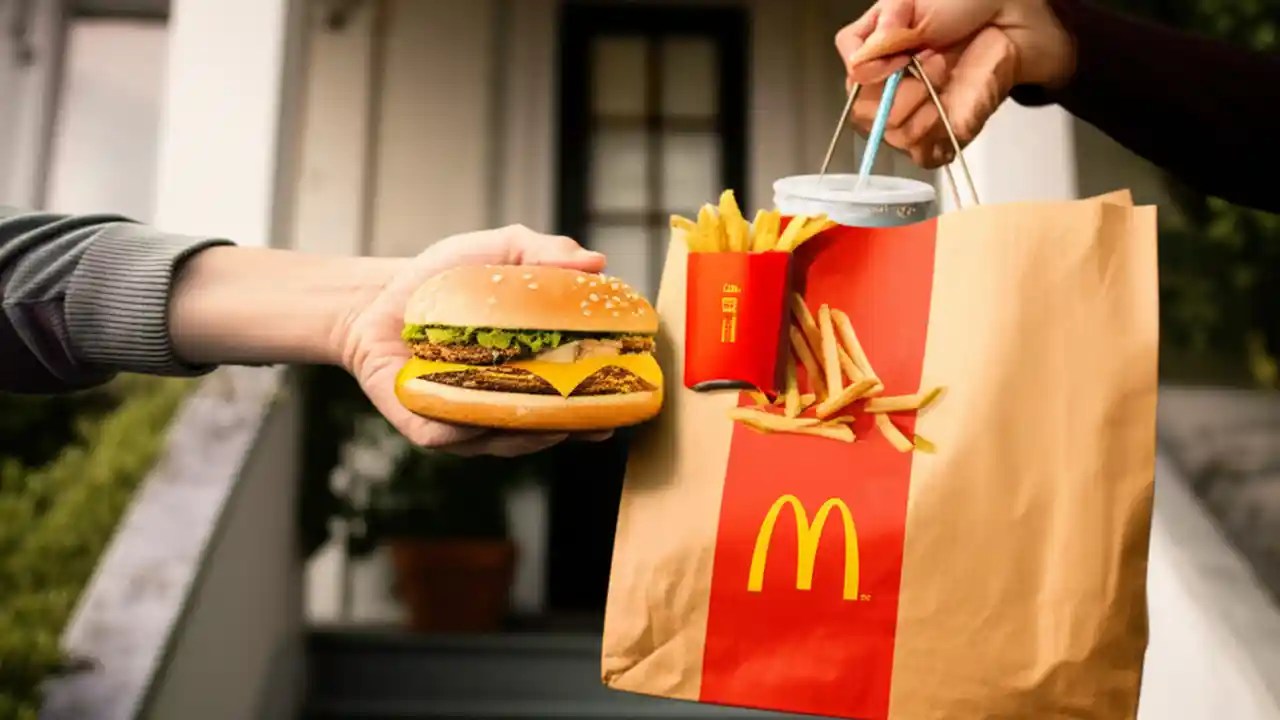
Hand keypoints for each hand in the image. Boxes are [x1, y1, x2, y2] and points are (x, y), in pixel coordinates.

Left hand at [337, 225, 612, 456]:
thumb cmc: (441, 280)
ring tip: (546, 418)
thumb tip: (596, 262)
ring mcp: (467, 421)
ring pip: (506, 441)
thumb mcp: (495, 254)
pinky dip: (471, 430)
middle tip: (593, 418)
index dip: (601, 403)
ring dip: (528, 433)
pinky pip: (455, 439)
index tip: (624, 400)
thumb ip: (542, 254)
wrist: (375, 298)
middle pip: (547, 430)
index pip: (574, 397)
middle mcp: (503, 404)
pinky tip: (485, 415)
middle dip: (573, 428)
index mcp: (530, 372)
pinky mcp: (427, 428)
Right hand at [834, 0, 1074, 167]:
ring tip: (946, 75)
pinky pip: (923, 155)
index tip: (904, 52)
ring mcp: (912, 114)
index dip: (872, 71)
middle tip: (933, 60)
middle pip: (865, 114)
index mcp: (874, 54)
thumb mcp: (914, 1)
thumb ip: (884, 29)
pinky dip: (935, 136)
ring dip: (923, 106)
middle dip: (901, 91)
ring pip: (894, 135)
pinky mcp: (940, 134)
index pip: (852, 77)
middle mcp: (887, 88)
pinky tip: (948, 110)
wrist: (1014, 20)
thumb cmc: (966, 3)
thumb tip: (859, 65)